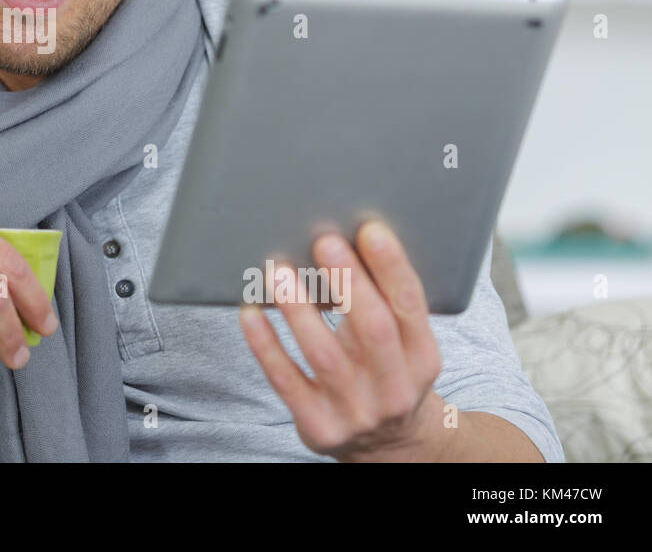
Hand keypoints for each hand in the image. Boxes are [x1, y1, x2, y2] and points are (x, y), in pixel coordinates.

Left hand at [237, 220, 446, 460]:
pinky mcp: (319, 426)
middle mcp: (395, 389)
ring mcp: (356, 412)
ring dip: (299, 309)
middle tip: (324, 241)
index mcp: (422, 359)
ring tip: (278, 271)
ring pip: (325, 356)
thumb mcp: (402, 345)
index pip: (410, 308)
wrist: (388, 445)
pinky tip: (251, 312)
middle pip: (374, 330)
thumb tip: (343, 240)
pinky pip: (286, 381)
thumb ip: (382, 303)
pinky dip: (265, 344)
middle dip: (350, 282)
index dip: (392, 268)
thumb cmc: (385, 371)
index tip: (370, 230)